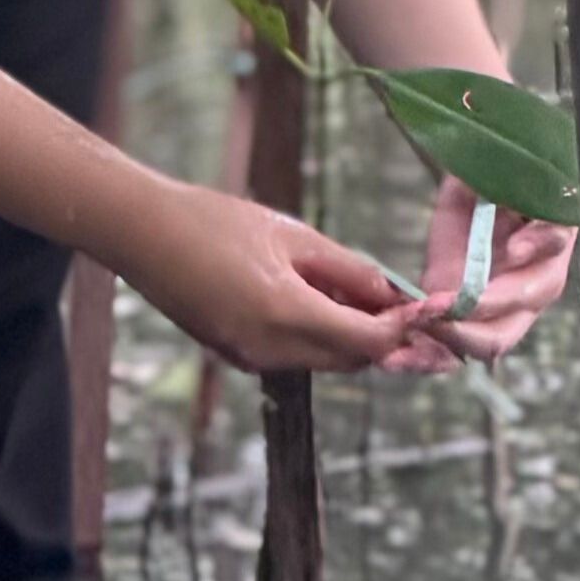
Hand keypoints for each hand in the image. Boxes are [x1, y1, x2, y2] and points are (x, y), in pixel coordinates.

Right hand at [106, 173, 422, 375]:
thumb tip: (391, 292)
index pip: (368, 341)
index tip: (437, 311)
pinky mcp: (236, 355)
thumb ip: (344, 267)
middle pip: (351, 359)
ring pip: (323, 359)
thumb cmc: (212, 221)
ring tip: (361, 293)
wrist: (142, 234)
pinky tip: (319, 298)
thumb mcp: (287, 233)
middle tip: (410, 306)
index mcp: (286, 313)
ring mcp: (250, 358)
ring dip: (352, 335)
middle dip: (384, 337)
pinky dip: (318, 335)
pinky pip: (294, 354)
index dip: (407, 329)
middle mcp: (270, 349)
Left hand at [382, 177, 575, 375]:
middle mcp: (536, 280)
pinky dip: (426, 360)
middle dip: (483, 305)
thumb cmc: (484, 186)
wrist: (471, 216)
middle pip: (521, 303)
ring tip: (414, 332)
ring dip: (452, 340)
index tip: (512, 249)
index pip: (552, 239)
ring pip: (492, 340)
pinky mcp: (472, 329)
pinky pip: (455, 355)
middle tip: (441, 303)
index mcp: (546, 233)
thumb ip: (485, 172)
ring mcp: (507, 313)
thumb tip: (478, 173)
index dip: (536, 243)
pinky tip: (393, 360)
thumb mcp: (483, 171)